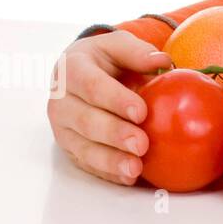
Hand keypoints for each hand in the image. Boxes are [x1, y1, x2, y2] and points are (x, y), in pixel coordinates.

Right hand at [46, 30, 172, 184]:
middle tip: (141, 144)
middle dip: (114, 135)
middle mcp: (60, 101)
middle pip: (86, 121)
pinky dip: (107, 172)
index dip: (115, 100)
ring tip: (135, 169)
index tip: (141, 112)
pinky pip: (86, 163)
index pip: (92, 86)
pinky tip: (127, 178)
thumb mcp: (118, 45)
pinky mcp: (69, 147)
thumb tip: (162, 61)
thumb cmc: (105, 58)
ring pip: (82, 148)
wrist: (79, 73)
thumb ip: (137, 51)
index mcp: (72, 70)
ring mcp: (62, 128)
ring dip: (109, 160)